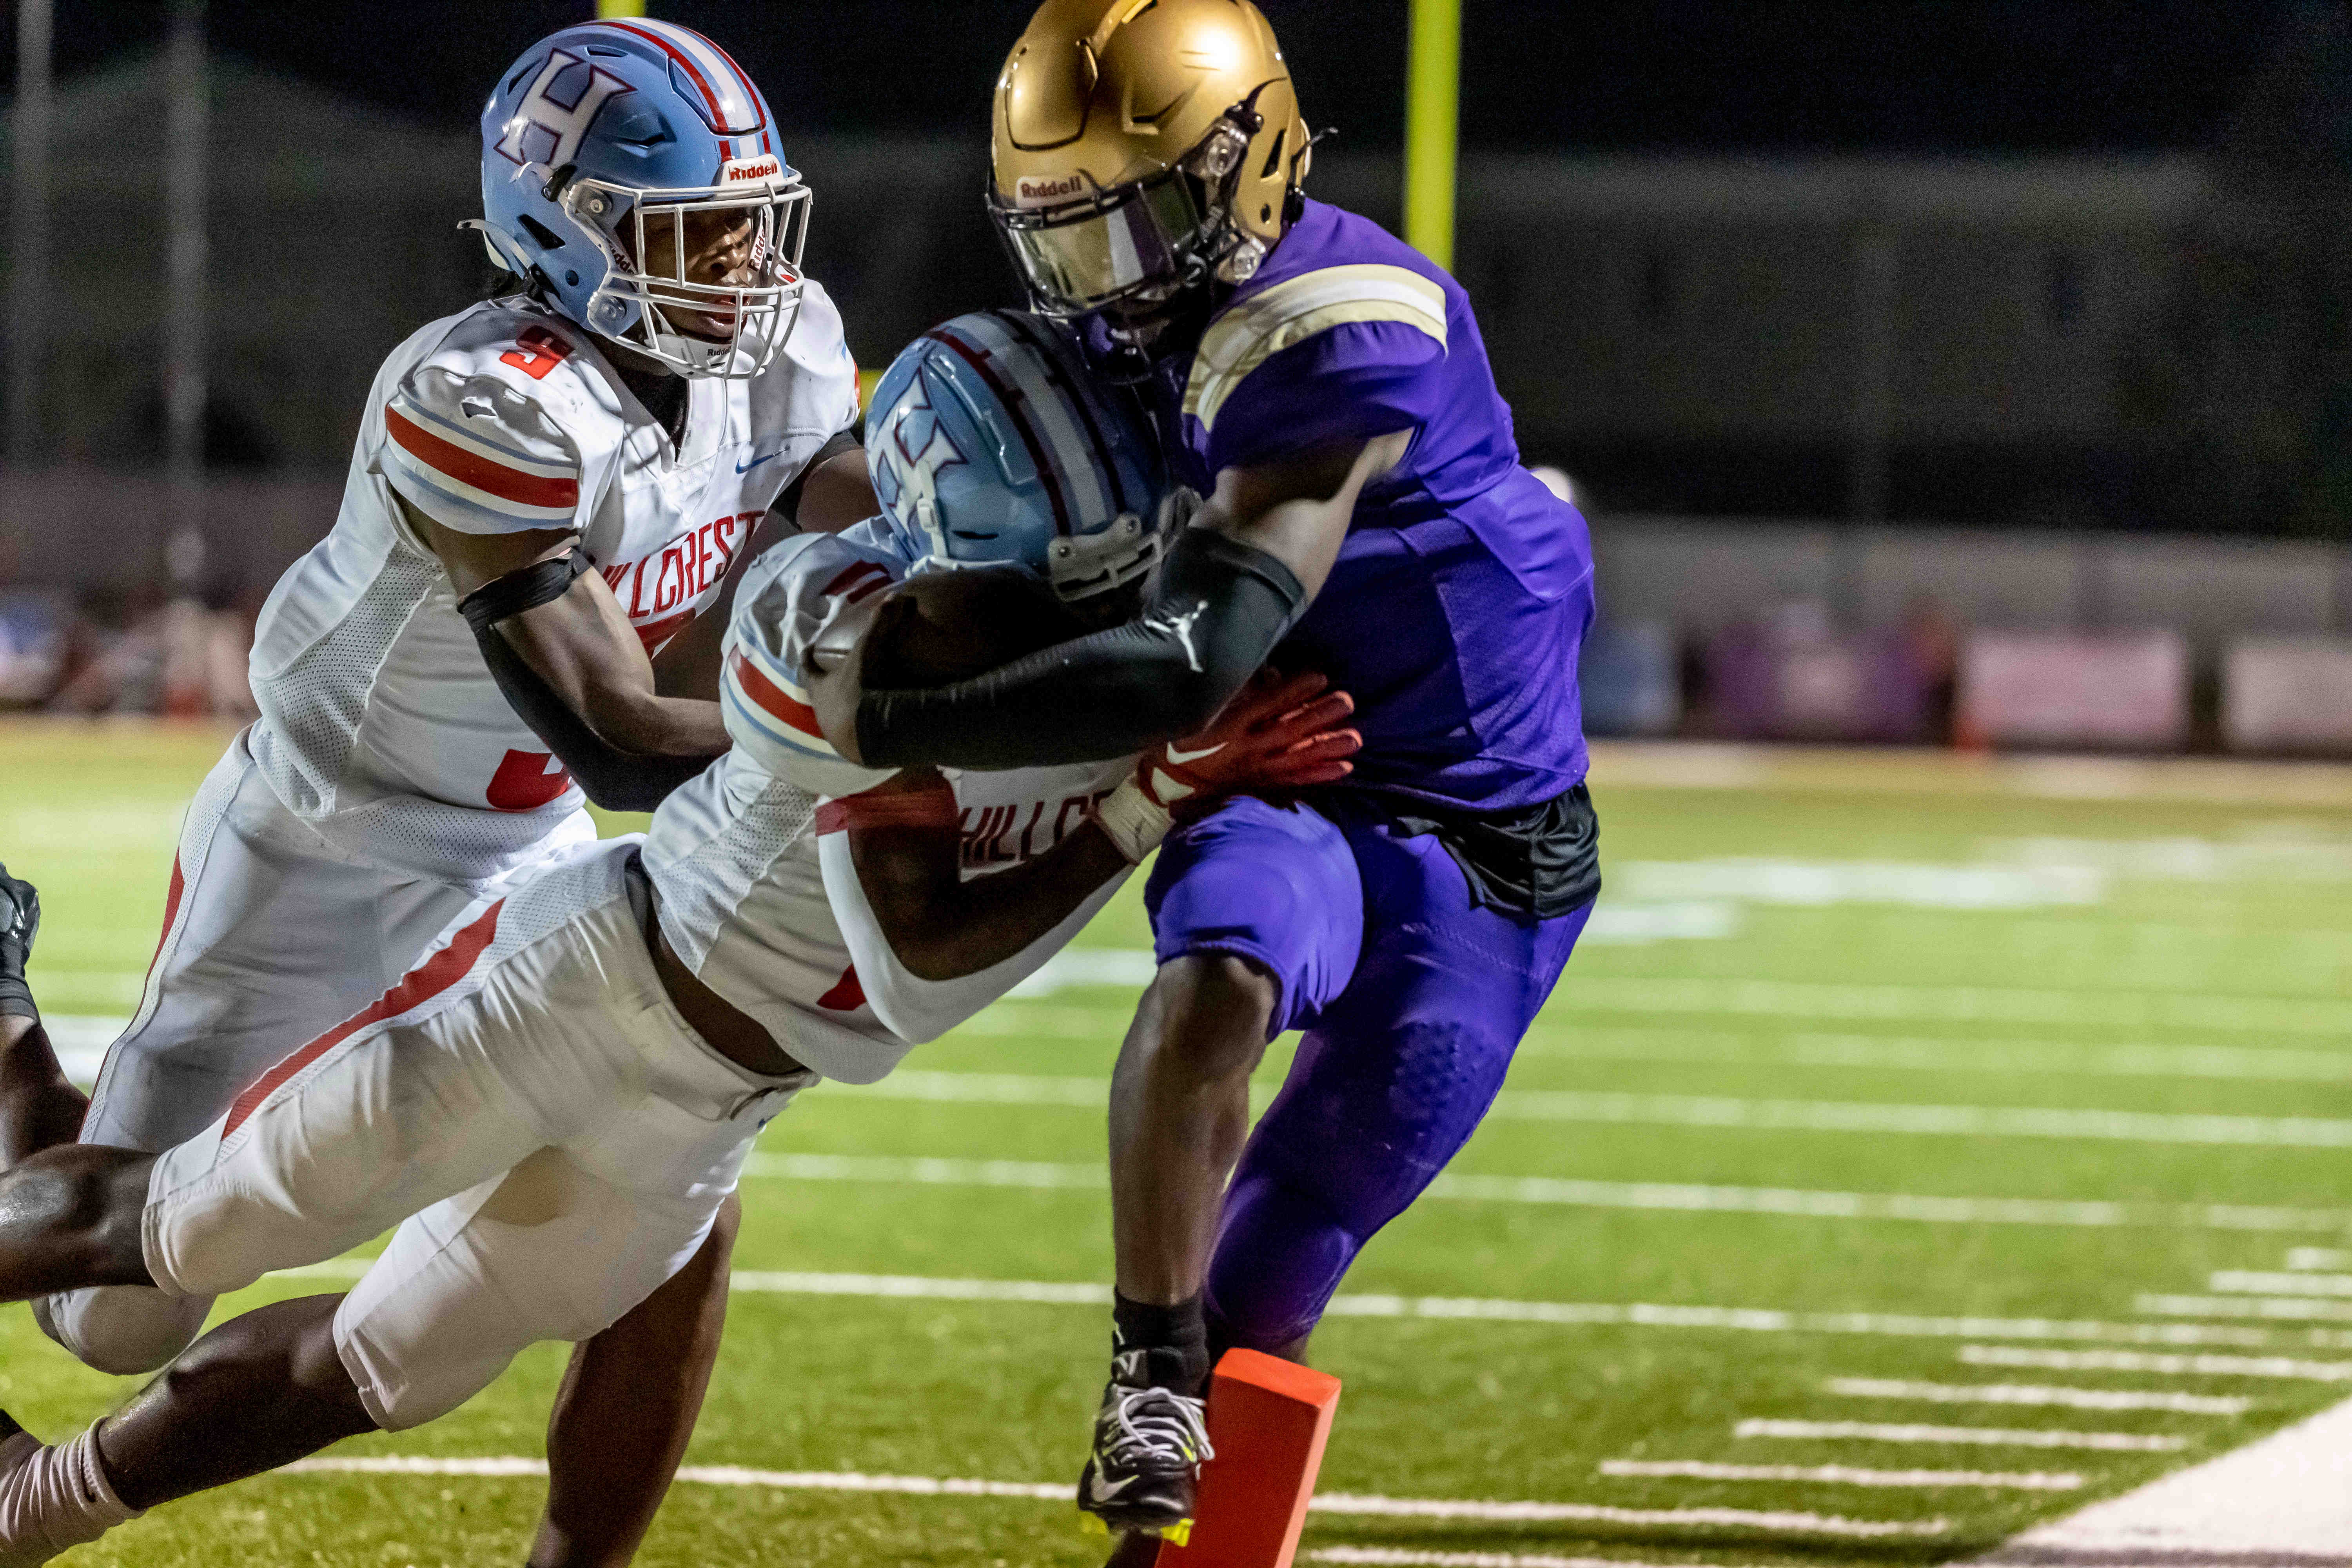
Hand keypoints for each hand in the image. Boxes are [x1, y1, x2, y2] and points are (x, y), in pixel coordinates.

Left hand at [803, 592, 893, 764]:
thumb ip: (880, 623)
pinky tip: (877, 726)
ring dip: (845, 709)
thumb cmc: (859, 690)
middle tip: (840, 674)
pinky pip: (857, 737)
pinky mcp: (855, 751)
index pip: (807, 667)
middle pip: (820, 693)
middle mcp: (822, 711)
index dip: (808, 656)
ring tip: (861, 701)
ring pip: (836, 717)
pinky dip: (863, 728)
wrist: (869, 736)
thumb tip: (895, 597)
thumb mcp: (869, 652)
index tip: (809, 648)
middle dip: (828, 684)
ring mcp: (836, 734)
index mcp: (818, 687)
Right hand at [1136, 669, 1358, 817]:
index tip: (1320, 677)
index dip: (1294, 691)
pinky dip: (1320, 775)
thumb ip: (1237, 692)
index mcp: (1230, 723)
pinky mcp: (1263, 785)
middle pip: (1288, 730)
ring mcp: (1257, 769)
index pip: (1266, 704)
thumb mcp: (1204, 709)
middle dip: (1319, 716)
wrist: (1172, 780)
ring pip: (1297, 758)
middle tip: (1347, 702)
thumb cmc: (1187, 736)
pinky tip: (1345, 768)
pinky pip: (1296, 781)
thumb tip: (1271, 673)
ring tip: (1355, 738)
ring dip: (1328, 748)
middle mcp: (1247, 747)